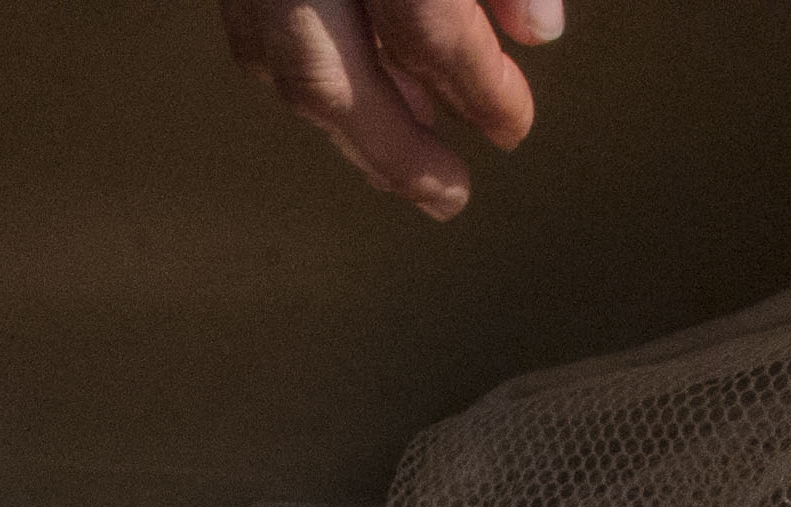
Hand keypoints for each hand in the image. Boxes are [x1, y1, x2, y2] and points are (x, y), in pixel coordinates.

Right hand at [219, 0, 564, 219]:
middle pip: (327, 80)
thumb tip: (538, 29)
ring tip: (408, 152)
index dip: (479, 86)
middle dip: (393, 152)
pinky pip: (252, 31)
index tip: (511, 124)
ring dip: (349, 121)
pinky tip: (355, 86)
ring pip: (279, 65)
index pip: (426, 26)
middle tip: (445, 195)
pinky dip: (305, 70)